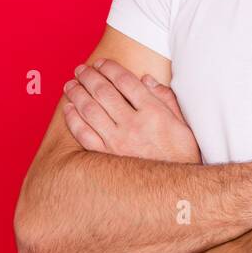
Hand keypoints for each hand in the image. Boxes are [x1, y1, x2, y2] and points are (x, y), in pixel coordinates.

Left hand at [62, 58, 201, 163]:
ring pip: (89, 110)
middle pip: (103, 92)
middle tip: (81, 69)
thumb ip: (165, 99)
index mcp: (154, 113)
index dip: (110, 68)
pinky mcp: (106, 157)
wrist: (175, 189)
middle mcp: (133, 125)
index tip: (102, 63)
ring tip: (71, 85)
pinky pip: (83, 134)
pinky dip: (73, 119)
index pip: (126, 82)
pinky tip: (69, 109)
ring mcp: (117, 142)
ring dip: (77, 94)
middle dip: (89, 76)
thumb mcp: (182, 124)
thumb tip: (146, 80)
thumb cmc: (181, 155)